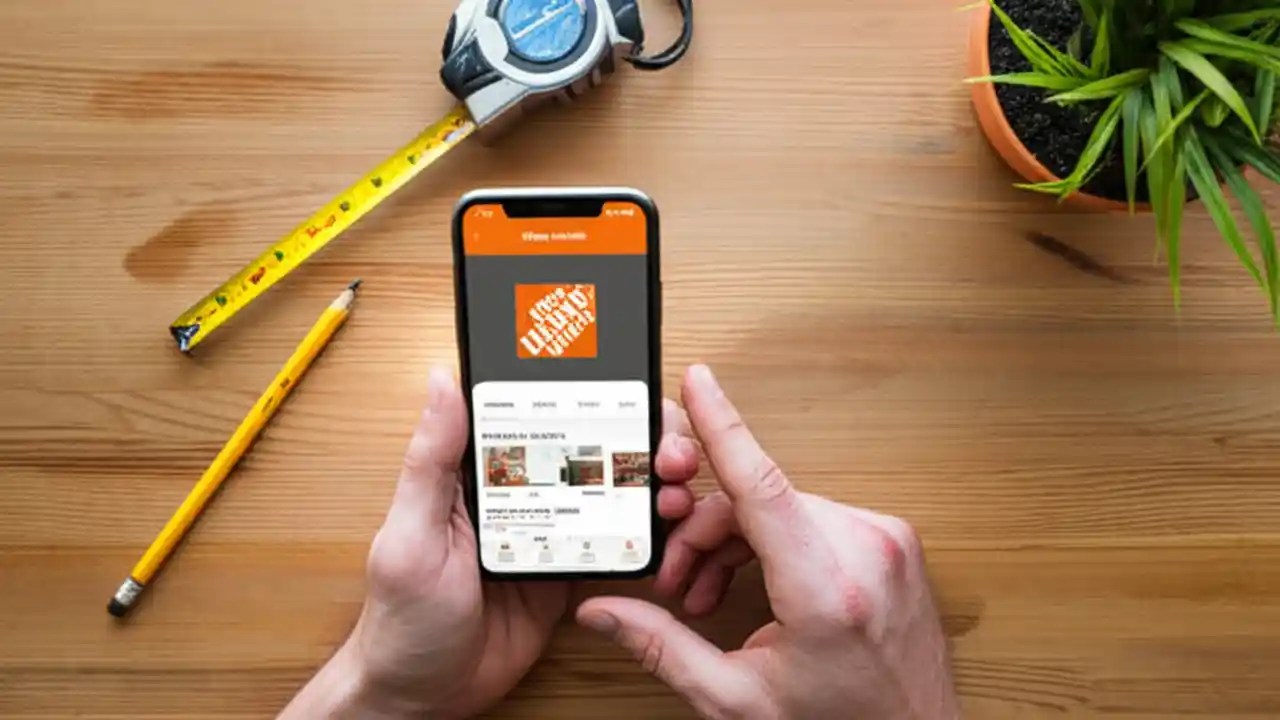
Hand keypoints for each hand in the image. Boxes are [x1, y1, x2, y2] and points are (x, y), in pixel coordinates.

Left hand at [280, 367, 700, 718]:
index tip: (632, 390)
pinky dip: (646, 533)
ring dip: (649, 481)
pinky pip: (615, 541)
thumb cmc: (402, 621)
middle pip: (588, 443)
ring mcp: (548, 530)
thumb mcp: (411, 535)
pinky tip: (670, 528)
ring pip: (611, 487)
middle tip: (668, 451)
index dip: (589, 396)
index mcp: (477, 472)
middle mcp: (518, 492)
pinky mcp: (569, 570)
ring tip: (675, 490)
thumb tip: (442, 383)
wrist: (425, 699)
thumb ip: (430, 462)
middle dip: (639, 436)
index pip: (539, 413)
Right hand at [577, 365, 959, 719]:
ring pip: (782, 506)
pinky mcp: (894, 542)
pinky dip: (775, 541)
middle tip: (679, 585)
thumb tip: (605, 611)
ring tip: (710, 594)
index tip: (699, 381)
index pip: (762, 484)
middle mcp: (865, 552)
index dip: (723, 425)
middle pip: (756, 501)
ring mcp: (888, 542)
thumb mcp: (738, 698)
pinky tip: (754, 584)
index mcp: (826, 589)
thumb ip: (662, 646)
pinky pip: (814, 517)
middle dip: (703, 535)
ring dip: (735, 540)